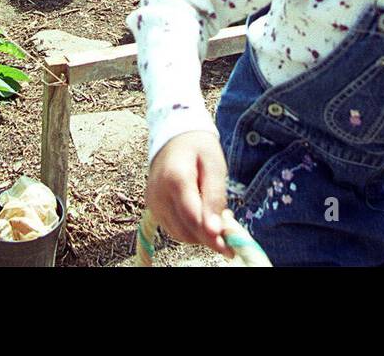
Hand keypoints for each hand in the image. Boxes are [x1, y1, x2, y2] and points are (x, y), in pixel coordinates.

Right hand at [144, 131, 234, 258]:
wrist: (174, 135)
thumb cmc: (199, 147)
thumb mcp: (215, 165)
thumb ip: (215, 197)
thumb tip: (216, 230)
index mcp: (175, 179)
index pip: (192, 217)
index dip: (211, 236)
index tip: (230, 247)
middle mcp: (159, 194)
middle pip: (185, 230)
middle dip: (208, 237)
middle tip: (228, 230)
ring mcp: (153, 202)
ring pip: (179, 234)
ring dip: (199, 235)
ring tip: (215, 219)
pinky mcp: (152, 207)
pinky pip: (173, 228)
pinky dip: (189, 229)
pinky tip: (202, 217)